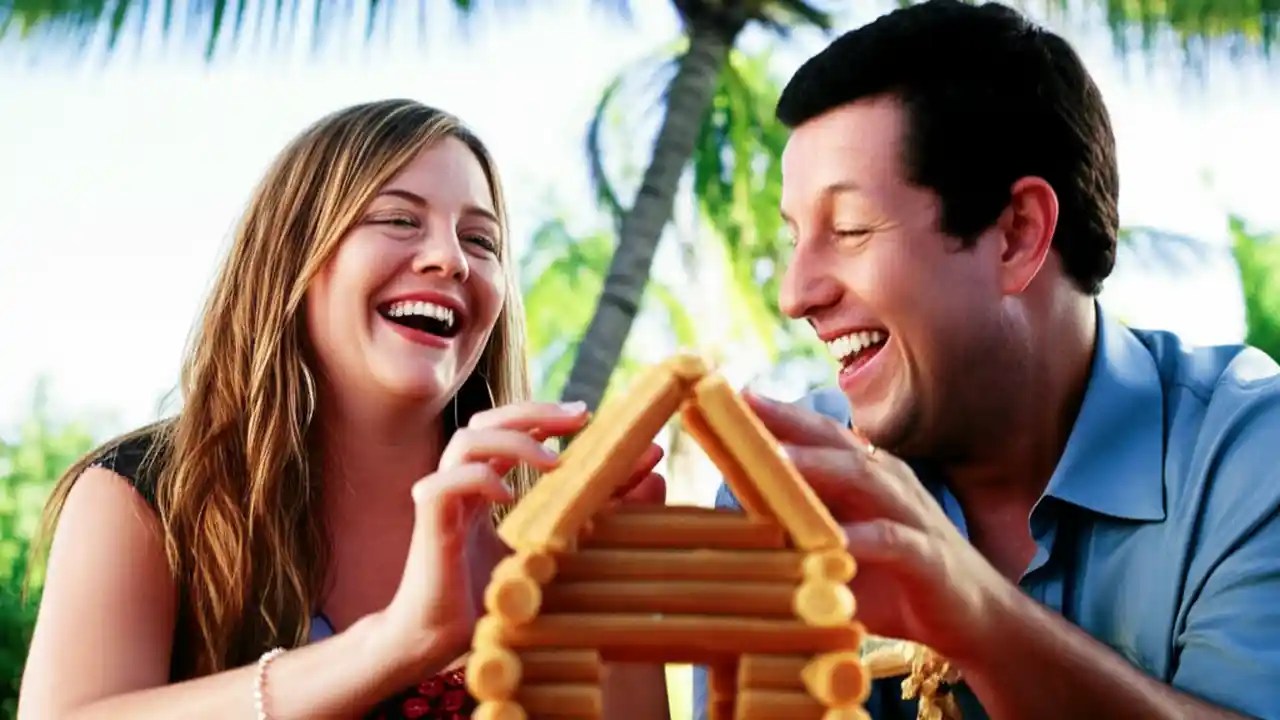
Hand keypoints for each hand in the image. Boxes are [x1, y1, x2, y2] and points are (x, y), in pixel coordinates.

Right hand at [382, 400, 666, 676]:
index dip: (544, 416)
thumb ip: (597, 512)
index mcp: (484, 487)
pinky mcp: (429, 525)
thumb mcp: (555, 549)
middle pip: (486, 422)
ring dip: (512, 440)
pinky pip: (445, 483)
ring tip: (550, 460)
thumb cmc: (490, 601)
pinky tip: (506, 493)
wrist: (437, 643)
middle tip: (578, 416)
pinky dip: (478, 478)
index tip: (586, 415)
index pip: (509, 431)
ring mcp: (442, 501)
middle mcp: (460, 485)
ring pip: (466, 441)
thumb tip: (654, 474)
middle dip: (532, 411)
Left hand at [744, 392, 1012, 662]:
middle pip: (835, 442)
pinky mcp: (927, 557)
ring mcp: (910, 515)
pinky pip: (891, 541)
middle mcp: (888, 483)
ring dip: (817, 467)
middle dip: (788, 422)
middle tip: (742, 409)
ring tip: (775, 460)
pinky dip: (860, 538)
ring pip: (862, 478)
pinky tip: (832, 542)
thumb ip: (796, 523)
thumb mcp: (837, 546)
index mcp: (866, 476)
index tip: (729, 396)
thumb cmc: (893, 582)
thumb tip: (734, 508)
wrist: (977, 621)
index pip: (816, 435)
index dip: (776, 414)